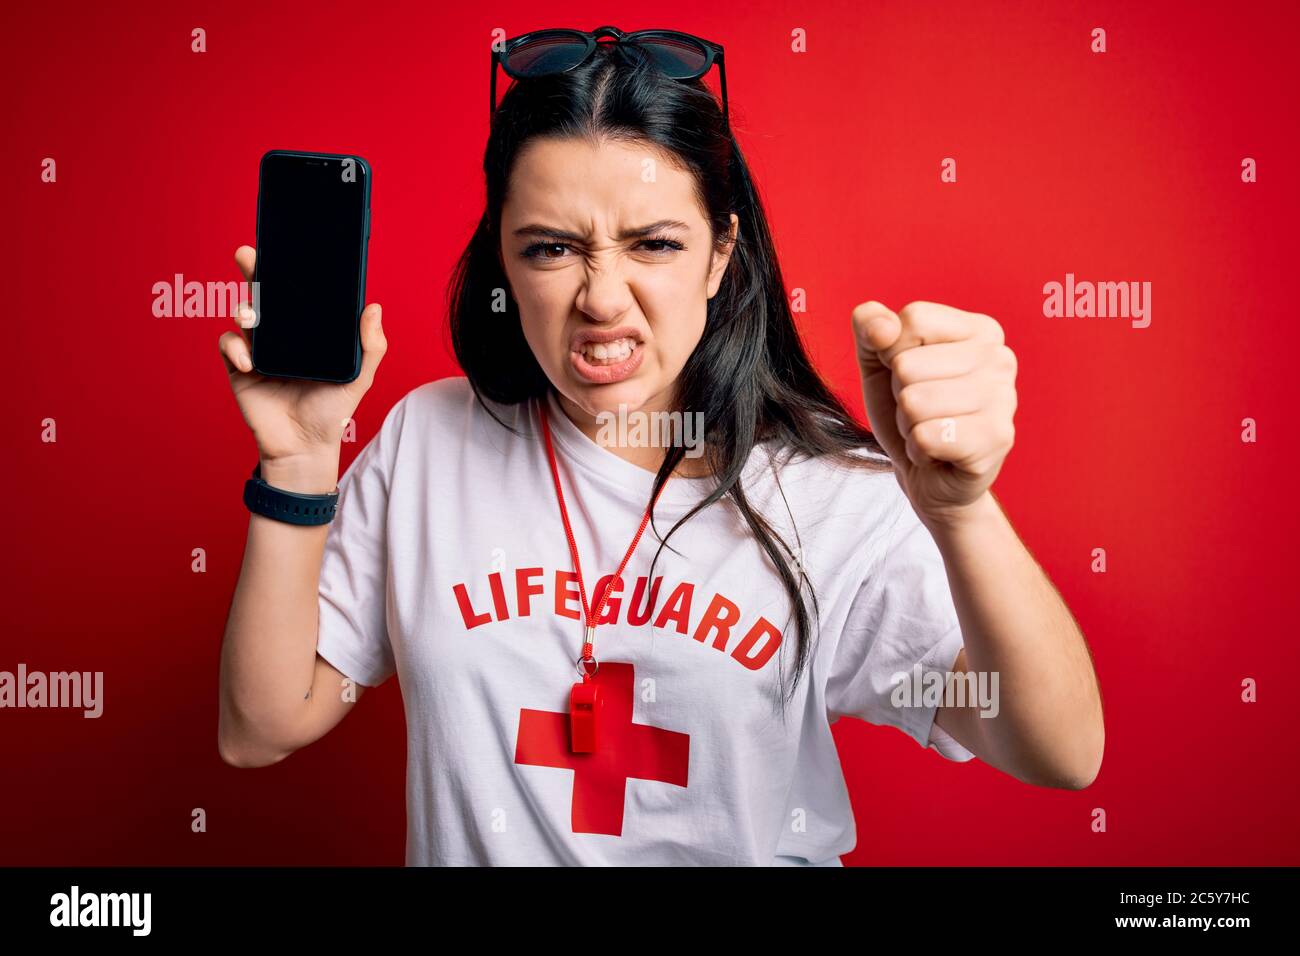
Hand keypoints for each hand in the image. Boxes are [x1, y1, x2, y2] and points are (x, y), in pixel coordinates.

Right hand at [219, 245, 387, 479]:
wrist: (304, 447)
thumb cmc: (331, 411)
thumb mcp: (358, 378)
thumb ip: (370, 346)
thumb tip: (374, 307)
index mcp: (310, 330)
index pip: (299, 294)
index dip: (292, 271)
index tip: (289, 247)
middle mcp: (283, 334)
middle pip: (266, 294)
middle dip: (255, 270)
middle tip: (249, 255)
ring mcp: (259, 348)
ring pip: (244, 313)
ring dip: (244, 307)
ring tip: (252, 315)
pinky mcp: (239, 367)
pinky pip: (228, 344)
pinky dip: (234, 346)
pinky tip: (249, 360)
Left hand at [851, 300, 1016, 525]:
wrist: (928, 476)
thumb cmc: (909, 411)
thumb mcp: (877, 361)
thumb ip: (870, 325)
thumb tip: (883, 328)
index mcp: (980, 330)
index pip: (914, 319)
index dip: (892, 353)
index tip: (912, 375)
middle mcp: (1001, 358)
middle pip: (907, 365)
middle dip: (900, 396)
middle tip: (923, 413)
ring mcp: (1004, 398)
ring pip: (914, 402)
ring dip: (908, 425)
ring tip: (931, 430)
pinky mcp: (996, 439)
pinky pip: (926, 437)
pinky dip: (918, 450)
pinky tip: (939, 454)